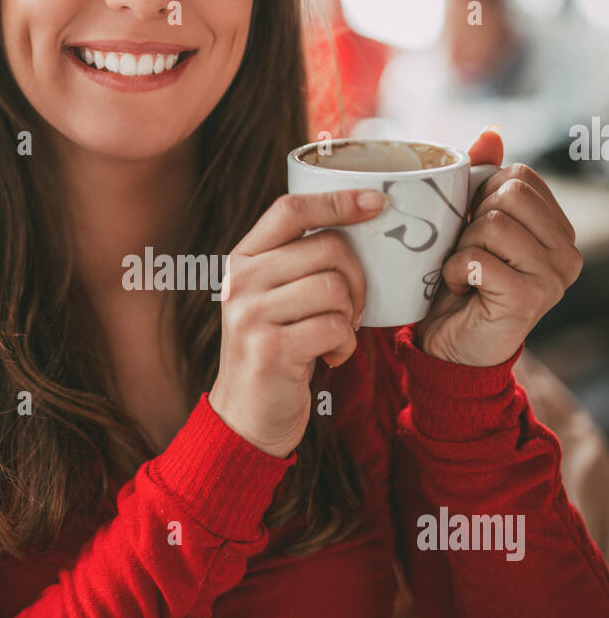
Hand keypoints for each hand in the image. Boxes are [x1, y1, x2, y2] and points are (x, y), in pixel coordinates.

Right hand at [208, 189, 385, 457]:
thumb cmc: (275, 351)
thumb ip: (297, 264)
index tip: (376, 202)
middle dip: (357, 280)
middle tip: (351, 311)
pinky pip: (335, 327)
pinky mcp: (270, 348)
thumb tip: (365, 222)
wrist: (246, 417)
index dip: (337, 201)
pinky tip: (331, 358)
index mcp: (242, 259)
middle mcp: (240, 281)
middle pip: (328, 249)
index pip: (290, 210)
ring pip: (335, 288)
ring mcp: (251, 314)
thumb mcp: (272, 299)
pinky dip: (346, 345)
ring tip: (336, 337)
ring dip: (350, 317)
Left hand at [414, 127, 582, 366]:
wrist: (450, 350)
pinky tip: (463, 289)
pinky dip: (456, 271)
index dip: (482, 194)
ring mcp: (553, 277)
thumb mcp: (469, 226)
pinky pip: (477, 257)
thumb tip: (491, 133)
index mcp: (558, 230)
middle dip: (472, 220)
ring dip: (461, 247)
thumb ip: (483, 179)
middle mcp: (567, 253)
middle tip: (467, 252)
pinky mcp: (529, 298)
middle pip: (508, 195)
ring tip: (466, 273)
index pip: (519, 176)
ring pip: (492, 224)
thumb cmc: (460, 286)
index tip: (472, 227)